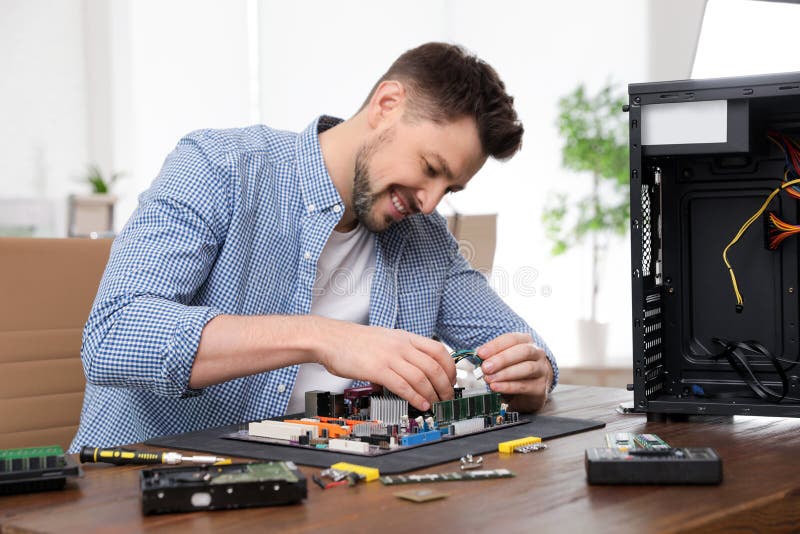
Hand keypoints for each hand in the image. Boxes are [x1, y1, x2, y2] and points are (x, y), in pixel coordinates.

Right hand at [315, 319, 455, 410]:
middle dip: (445, 386)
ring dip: (432, 395)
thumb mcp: (386, 339)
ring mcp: (390, 357)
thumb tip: (418, 367)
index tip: (452, 380)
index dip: (450, 368)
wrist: (331, 339)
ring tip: (436, 404)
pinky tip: (420, 405)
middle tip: (447, 397)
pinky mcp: (378, 370)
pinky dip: (415, 398)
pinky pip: (403, 386)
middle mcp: (401, 346)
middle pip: (434, 366)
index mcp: (405, 337)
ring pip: (421, 378)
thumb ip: (403, 350)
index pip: (438, 350)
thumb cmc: (354, 341)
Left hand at [477, 332, 552, 412]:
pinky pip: (525, 385)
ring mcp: (541, 370)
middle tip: (485, 367)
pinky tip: (496, 387)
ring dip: (505, 373)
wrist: (530, 390)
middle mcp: (537, 353)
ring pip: (527, 368)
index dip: (495, 345)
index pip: (512, 339)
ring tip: (489, 379)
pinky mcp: (540, 387)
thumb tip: (478, 359)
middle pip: (523, 351)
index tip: (480, 353)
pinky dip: (508, 387)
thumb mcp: (502, 361)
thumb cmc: (513, 370)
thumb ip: (491, 358)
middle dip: (502, 359)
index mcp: (526, 341)